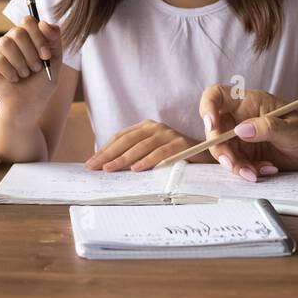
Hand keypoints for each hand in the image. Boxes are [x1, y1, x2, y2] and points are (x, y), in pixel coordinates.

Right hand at [0, 18, 61, 110]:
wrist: (29, 105)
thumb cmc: (42, 83)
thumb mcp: (55, 60)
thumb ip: (54, 40)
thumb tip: (45, 22)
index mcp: (27, 36)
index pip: (29, 21)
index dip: (39, 36)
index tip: (46, 55)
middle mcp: (11, 39)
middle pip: (17, 31)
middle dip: (31, 53)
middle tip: (36, 68)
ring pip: (6, 43)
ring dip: (21, 63)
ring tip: (25, 74)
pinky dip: (10, 72)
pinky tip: (14, 79)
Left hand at [85, 119, 210, 171]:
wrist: (206, 158)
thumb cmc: (175, 159)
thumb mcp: (152, 155)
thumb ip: (134, 156)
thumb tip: (106, 167)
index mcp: (147, 128)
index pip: (121, 136)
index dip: (105, 149)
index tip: (91, 163)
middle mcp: (157, 127)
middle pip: (128, 140)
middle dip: (109, 154)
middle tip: (95, 167)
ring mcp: (169, 134)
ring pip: (142, 146)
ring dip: (124, 158)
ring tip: (110, 169)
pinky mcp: (181, 144)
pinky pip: (161, 153)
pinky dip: (147, 161)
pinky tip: (136, 169)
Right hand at [199, 84, 297, 181]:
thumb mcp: (292, 129)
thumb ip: (267, 127)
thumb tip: (240, 129)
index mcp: (250, 102)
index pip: (217, 95)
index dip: (207, 107)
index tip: (211, 125)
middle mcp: (242, 118)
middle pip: (214, 130)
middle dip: (221, 150)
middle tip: (234, 164)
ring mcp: (243, 138)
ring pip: (223, 151)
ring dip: (236, 166)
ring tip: (257, 173)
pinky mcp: (247, 155)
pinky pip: (236, 165)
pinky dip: (247, 171)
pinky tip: (266, 171)